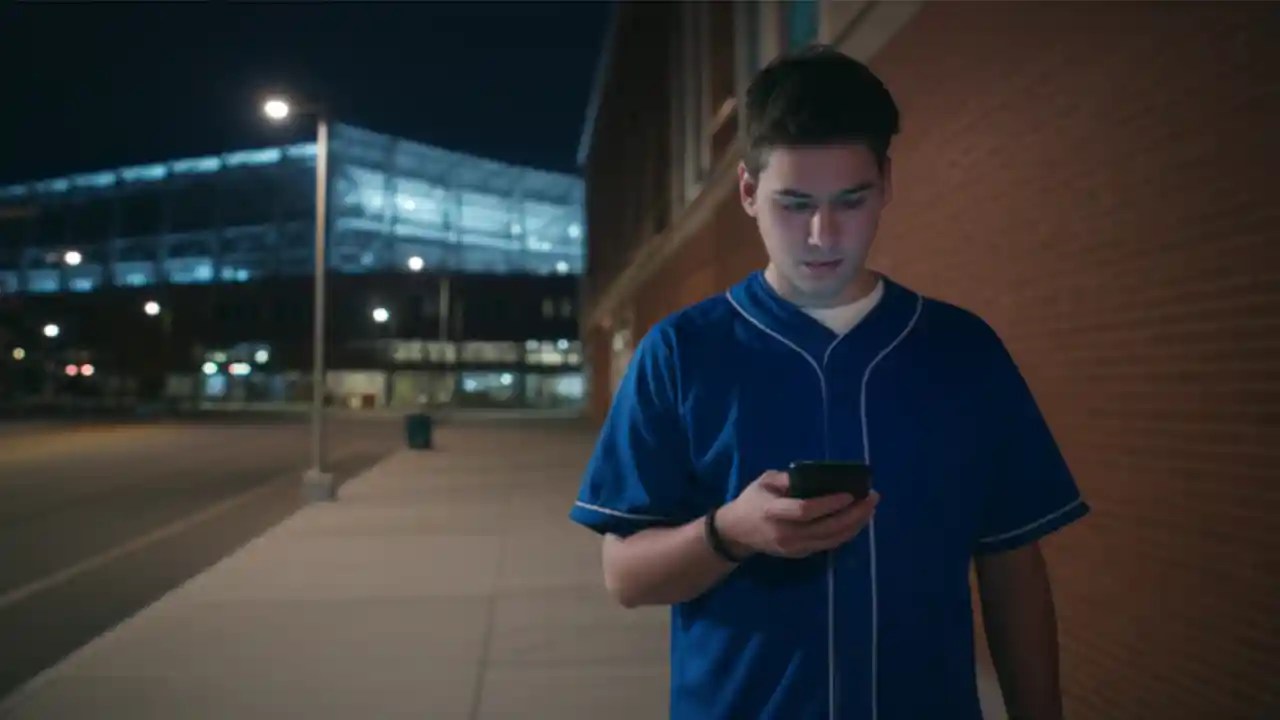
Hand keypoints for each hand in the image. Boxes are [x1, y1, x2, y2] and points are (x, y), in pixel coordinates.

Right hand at [717, 470, 878, 558]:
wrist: (737, 532)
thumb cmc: (752, 500)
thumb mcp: (764, 481)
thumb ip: (788, 478)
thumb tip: (817, 475)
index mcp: (773, 512)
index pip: (806, 511)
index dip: (830, 503)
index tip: (850, 493)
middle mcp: (786, 534)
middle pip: (826, 528)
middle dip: (853, 514)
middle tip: (871, 498)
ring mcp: (794, 548)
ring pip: (831, 540)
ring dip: (855, 525)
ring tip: (870, 508)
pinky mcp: (801, 555)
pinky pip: (828, 545)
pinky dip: (846, 533)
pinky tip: (857, 521)